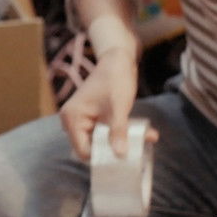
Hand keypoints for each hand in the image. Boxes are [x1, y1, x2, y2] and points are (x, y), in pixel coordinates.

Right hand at [59, 46, 140, 160]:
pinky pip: (105, 133)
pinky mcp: (92, 118)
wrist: (117, 59)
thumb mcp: (118, 107)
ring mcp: (81, 120)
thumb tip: (120, 155)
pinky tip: (141, 132)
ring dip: (121, 141)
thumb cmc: (115, 79)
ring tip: (145, 136)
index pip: (83, 151)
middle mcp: (72, 121)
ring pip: (101, 141)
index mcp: (72, 118)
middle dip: (115, 149)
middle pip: (92, 147)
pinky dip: (121, 134)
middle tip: (138, 147)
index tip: (124, 155)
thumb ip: (118, 131)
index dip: (102, 156)